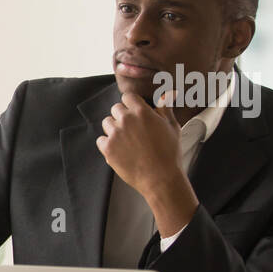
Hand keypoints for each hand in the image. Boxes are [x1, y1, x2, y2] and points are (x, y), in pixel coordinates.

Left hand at [96, 92, 198, 236]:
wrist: (161, 178)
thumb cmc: (169, 152)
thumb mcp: (172, 126)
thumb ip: (166, 108)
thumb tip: (169, 93)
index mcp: (142, 111)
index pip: (127, 97)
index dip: (131, 104)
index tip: (135, 112)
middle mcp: (126, 120)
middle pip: (116, 109)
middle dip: (123, 116)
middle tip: (133, 130)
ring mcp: (115, 134)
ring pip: (106, 123)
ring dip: (114, 128)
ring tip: (127, 140)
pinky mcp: (107, 148)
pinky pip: (101, 140)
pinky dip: (107, 144)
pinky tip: (120, 150)